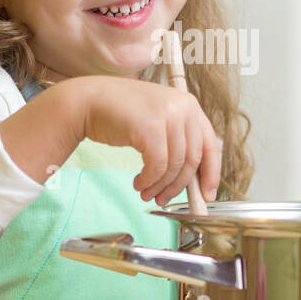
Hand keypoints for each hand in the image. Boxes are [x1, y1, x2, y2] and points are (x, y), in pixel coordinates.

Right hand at [76, 76, 220, 205]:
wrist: (89, 100)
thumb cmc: (122, 114)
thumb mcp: (158, 120)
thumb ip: (178, 141)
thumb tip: (193, 180)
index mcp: (189, 104)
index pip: (211, 145)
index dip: (211, 174)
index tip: (206, 196)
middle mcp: (183, 107)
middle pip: (193, 159)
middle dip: (179, 187)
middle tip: (165, 199)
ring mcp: (168, 115)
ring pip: (174, 166)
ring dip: (160, 186)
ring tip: (146, 193)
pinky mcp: (151, 127)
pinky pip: (157, 166)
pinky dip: (149, 180)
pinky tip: (138, 183)